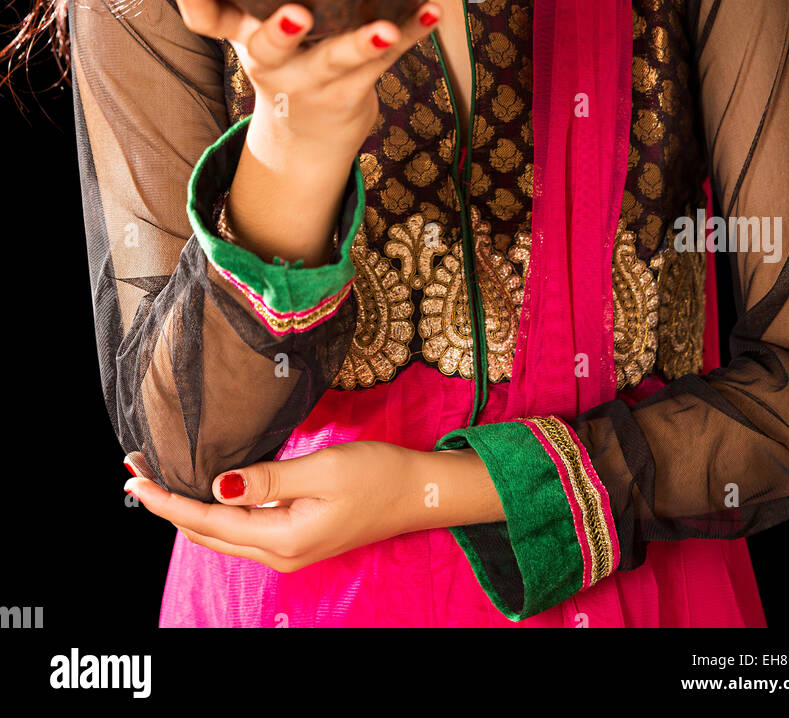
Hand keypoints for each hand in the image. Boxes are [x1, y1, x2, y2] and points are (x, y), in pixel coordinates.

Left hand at [122, 441, 504, 570]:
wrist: (419, 493)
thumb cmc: (376, 476)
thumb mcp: (320, 470)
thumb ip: (266, 479)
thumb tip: (216, 485)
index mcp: (280, 539)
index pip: (205, 520)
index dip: (165, 500)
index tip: (133, 478)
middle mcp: (277, 553)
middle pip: (205, 532)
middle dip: (166, 504)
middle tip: (134, 470)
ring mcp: (286, 549)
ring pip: (220, 532)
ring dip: (186, 506)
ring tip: (157, 478)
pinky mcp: (295, 537)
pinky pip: (240, 528)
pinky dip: (212, 510)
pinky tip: (204, 489)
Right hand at [171, 0, 441, 152]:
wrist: (308, 133)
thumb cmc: (294, 45)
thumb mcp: (276, 3)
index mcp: (243, 31)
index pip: (207, 18)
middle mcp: (269, 60)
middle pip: (269, 48)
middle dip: (281, 31)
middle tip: (297, 14)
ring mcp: (309, 82)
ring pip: (335, 62)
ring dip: (362, 42)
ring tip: (386, 26)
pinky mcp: (348, 94)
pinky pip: (382, 64)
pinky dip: (410, 34)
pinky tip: (433, 9)